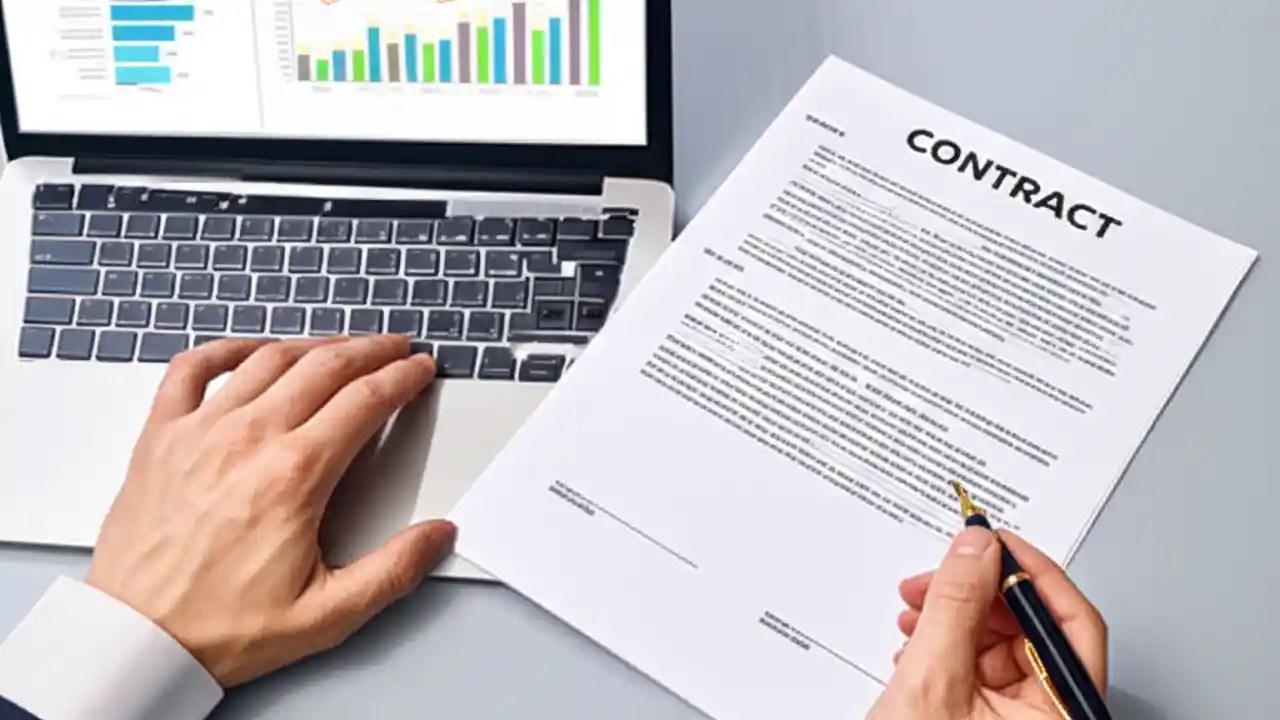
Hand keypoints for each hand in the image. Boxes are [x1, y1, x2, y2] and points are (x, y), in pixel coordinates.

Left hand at [85, 336, 456, 686]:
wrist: (137, 639)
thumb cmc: (221, 628)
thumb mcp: (327, 614)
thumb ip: (393, 571)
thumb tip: (438, 534)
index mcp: (296, 475)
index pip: (366, 400)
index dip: (402, 377)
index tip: (418, 370)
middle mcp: (250, 439)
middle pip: (325, 366)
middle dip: (370, 351)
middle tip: (393, 348)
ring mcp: (201, 431)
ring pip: (269, 359)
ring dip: (314, 344)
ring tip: (339, 346)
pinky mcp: (161, 437)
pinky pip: (193, 369)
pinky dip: (228, 348)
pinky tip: (251, 350)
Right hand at [868, 529, 1107, 718]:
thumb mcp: (931, 680)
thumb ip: (954, 605)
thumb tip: (977, 549)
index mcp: (1061, 716)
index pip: (1072, 624)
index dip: (1032, 573)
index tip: (993, 543)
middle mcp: (1052, 719)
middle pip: (1033, 631)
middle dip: (978, 595)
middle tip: (937, 575)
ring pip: (1001, 646)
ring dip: (953, 617)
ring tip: (914, 610)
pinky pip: (980, 669)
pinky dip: (945, 644)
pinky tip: (915, 642)